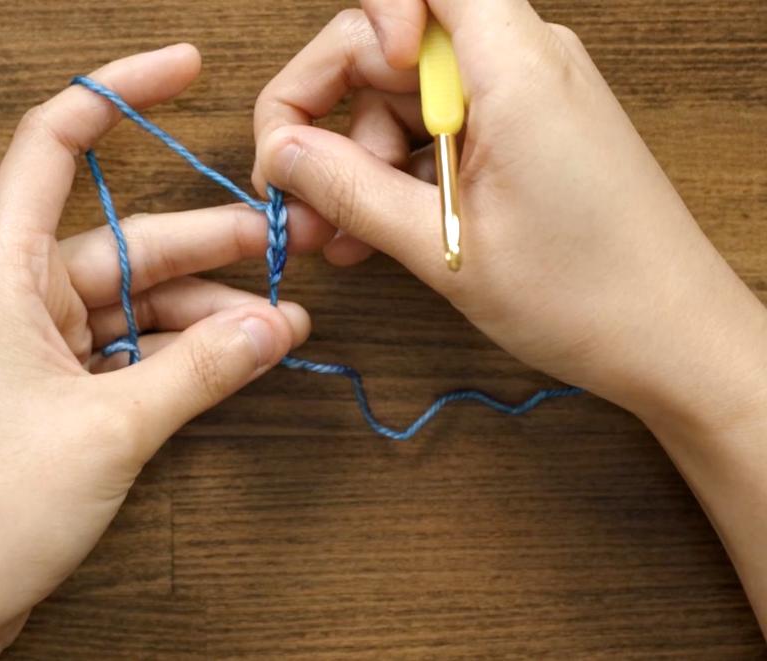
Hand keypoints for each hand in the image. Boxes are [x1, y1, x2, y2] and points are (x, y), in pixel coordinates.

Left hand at [0, 45, 333, 659]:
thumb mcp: (112, 429)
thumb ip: (200, 370)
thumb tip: (277, 325)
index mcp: (2, 272)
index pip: (55, 142)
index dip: (119, 92)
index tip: (185, 68)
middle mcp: (15, 294)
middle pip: (125, 239)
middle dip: (206, 246)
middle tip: (285, 248)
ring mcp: (33, 344)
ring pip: (134, 300)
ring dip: (204, 312)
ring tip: (281, 324)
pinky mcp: (50, 390)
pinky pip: (126, 348)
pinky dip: (179, 353)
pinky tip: (236, 360)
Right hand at [252, 1, 766, 434]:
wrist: (674, 341)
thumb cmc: (587, 294)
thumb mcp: (442, 244)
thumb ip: (349, 188)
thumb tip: (278, 154)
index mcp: (515, 65)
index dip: (364, 23)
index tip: (333, 100)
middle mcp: (522, 62)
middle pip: (391, 43)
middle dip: (330, 116)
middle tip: (295, 192)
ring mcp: (523, 99)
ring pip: (404, 97)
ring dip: (356, 162)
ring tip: (334, 237)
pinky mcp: (522, 135)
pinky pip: (436, 132)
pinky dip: (395, 177)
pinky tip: (368, 235)